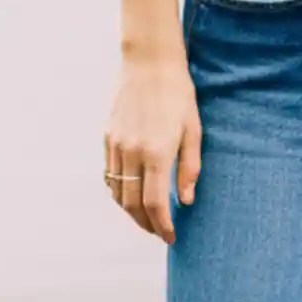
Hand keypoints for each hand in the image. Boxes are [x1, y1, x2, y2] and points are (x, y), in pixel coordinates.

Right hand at [103, 55, 200, 244]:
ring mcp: (116, 145)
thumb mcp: (193, 130)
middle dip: (146, 224)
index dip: (162, 226)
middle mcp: (132, 152)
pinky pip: (109, 175)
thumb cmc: (178, 95)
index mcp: (156, 152)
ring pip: (117, 193)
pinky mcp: (107, 138)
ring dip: (131, 212)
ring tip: (147, 218)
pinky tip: (132, 195)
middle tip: (160, 232)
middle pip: (132, 204)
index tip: (170, 238)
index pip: (155, 204)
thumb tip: (186, 201)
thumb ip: (189, 168)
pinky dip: (119, 192)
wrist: (149, 63)